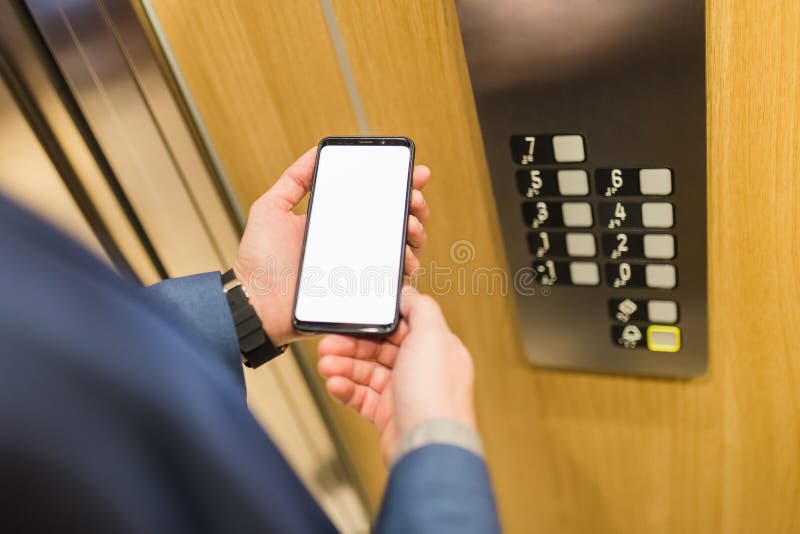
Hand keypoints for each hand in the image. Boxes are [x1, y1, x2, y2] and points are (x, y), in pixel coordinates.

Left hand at [234, 147, 430, 346]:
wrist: (255, 303)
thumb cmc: (258, 261)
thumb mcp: (271, 208)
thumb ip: (293, 180)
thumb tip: (316, 151)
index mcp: (337, 223)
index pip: (375, 200)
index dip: (400, 185)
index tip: (415, 173)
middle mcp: (353, 245)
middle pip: (397, 222)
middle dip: (414, 206)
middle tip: (413, 199)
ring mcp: (359, 269)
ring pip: (403, 249)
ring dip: (416, 233)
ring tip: (411, 226)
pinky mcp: (362, 294)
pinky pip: (394, 282)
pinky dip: (407, 269)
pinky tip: (406, 257)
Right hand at [317, 290, 475, 463]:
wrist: (427, 446)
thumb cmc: (436, 395)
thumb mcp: (433, 336)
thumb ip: (421, 308)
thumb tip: (408, 292)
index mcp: (436, 348)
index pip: (401, 326)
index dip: (375, 322)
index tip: (352, 318)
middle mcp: (422, 370)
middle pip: (380, 349)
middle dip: (351, 345)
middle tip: (327, 344)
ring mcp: (405, 394)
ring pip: (367, 373)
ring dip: (344, 366)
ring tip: (326, 365)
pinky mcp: (389, 416)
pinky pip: (361, 397)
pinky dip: (346, 388)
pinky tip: (334, 383)